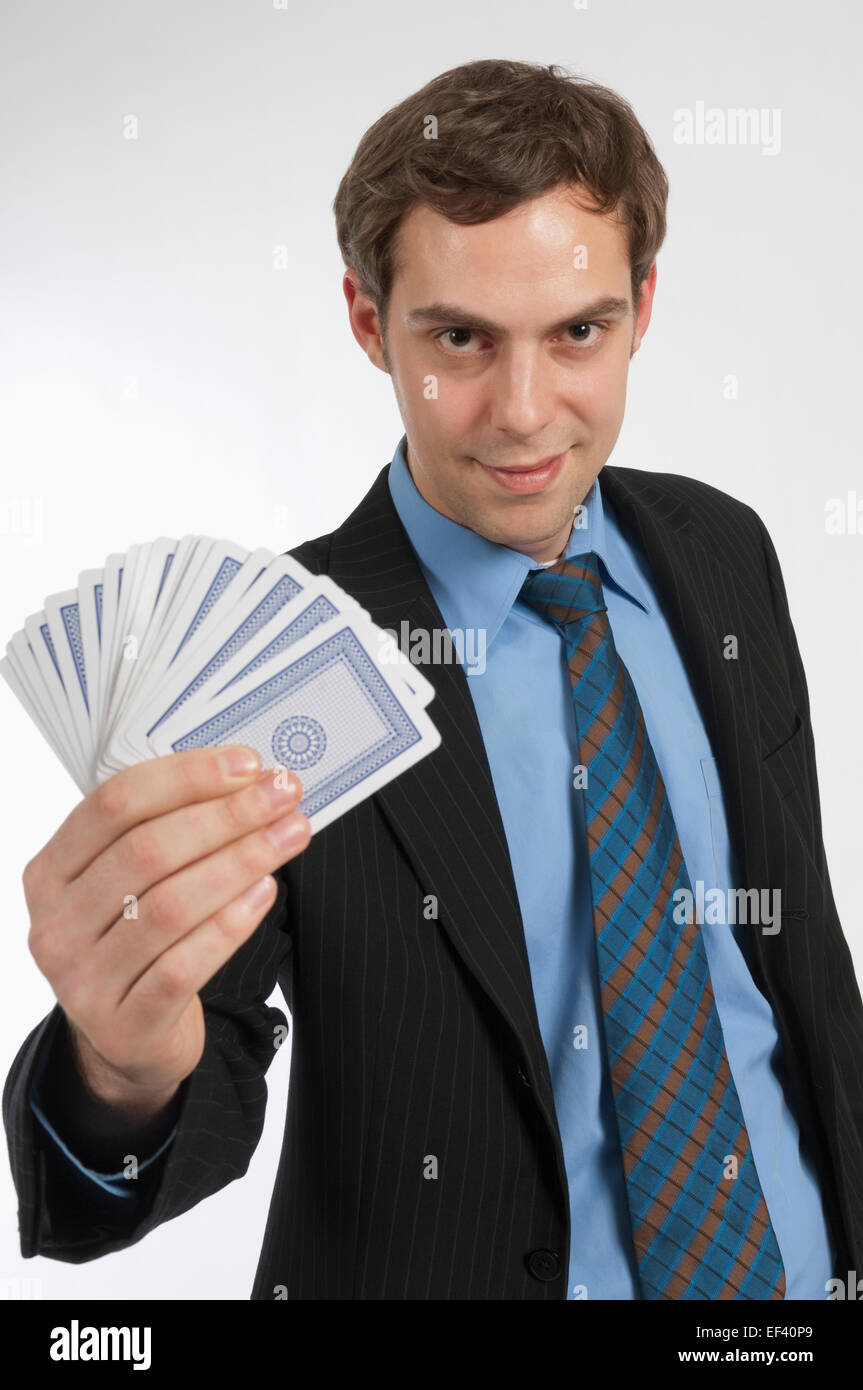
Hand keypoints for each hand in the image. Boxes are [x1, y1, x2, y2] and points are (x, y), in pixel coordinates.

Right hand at [24, 747, 309, 1116]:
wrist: (127, 1040)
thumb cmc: (138, 943)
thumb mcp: (128, 884)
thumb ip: (165, 831)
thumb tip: (247, 779)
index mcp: (50, 871)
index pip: (115, 803)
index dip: (186, 777)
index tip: (248, 764)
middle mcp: (55, 924)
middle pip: (147, 850)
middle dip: (227, 815)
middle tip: (284, 795)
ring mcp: (83, 980)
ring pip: (170, 906)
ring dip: (240, 861)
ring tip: (290, 835)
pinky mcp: (124, 1024)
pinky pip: (182, 965)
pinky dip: (230, 924)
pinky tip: (264, 893)